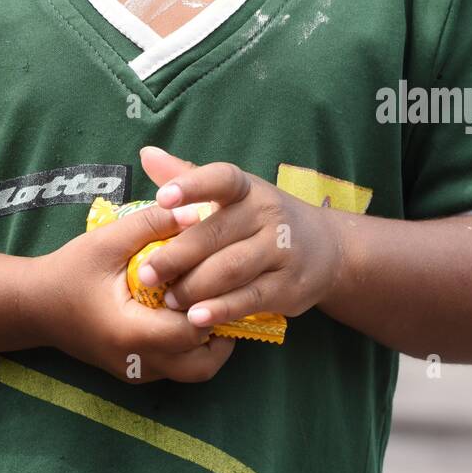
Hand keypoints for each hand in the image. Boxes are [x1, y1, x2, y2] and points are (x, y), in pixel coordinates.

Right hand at [28, 200, 235, 383]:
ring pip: (193, 371)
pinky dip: (191, 346)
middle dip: (220, 330)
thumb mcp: (108, 240)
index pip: (192, 330)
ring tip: (212, 303)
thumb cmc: (70, 270)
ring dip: (209, 342)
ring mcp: (138, 372)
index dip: (211, 302)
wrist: (35, 305)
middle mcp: (138, 362)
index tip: (219, 273)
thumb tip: (197, 212)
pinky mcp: (137, 371)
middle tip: (226, 294)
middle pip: (201, 364)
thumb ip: (152, 223)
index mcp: (131, 332)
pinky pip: (177, 367)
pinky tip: (190, 311)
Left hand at [137, 146, 344, 328]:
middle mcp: (267, 214)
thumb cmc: (260, 218)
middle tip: (146, 272)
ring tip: (168, 299)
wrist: (325, 249)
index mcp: (247, 188)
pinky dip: (221, 309)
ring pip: (232, 269)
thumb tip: (147, 154)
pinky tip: (196, 318)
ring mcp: (281, 251)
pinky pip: (250, 299)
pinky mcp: (289, 286)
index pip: (222, 179)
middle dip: (178, 254)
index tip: (161, 199)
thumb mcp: (232, 193)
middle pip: (217, 233)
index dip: (192, 186)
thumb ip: (188, 176)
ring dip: (195, 286)